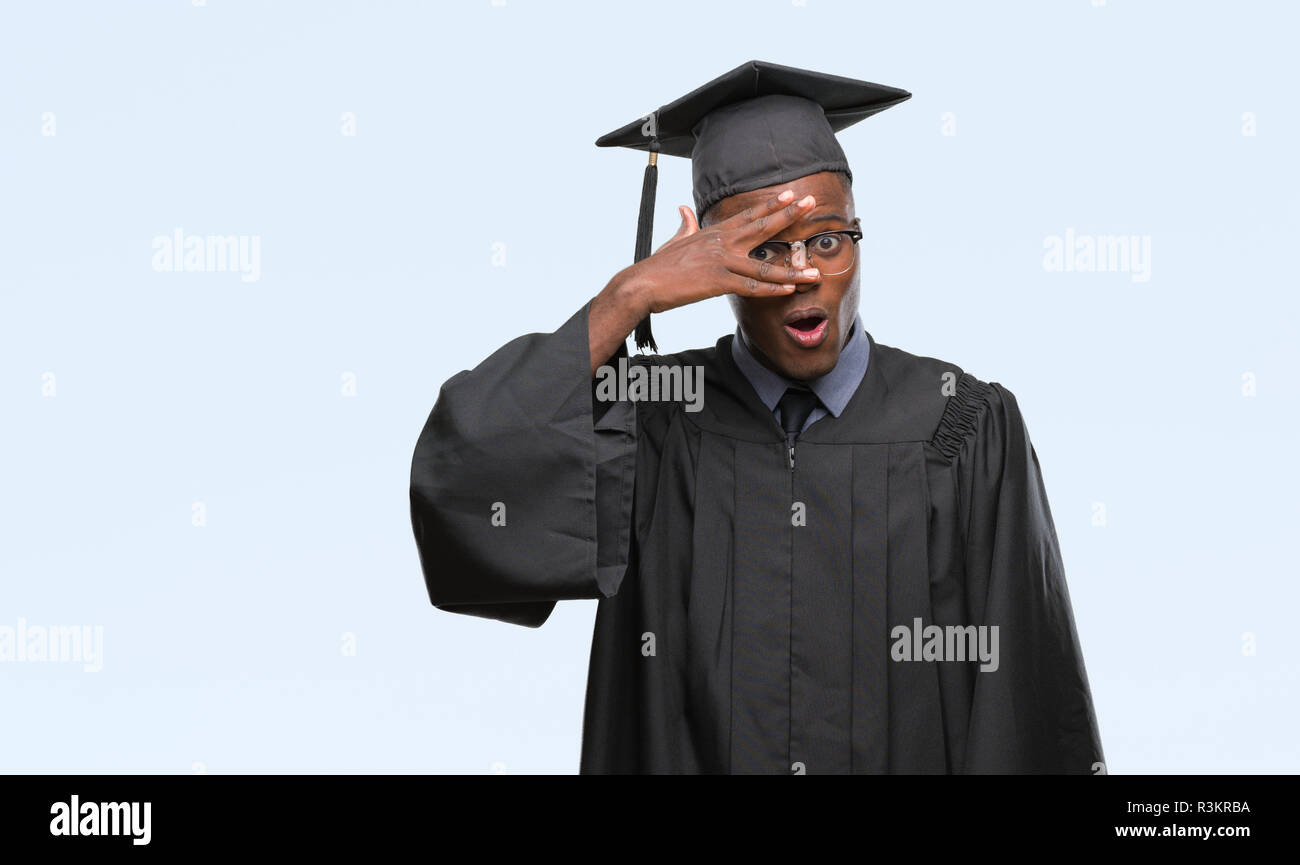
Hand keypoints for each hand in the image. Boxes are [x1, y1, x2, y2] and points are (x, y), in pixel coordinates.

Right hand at [632, 189, 821, 314]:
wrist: (643, 283)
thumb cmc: (658, 266)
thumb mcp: (675, 240)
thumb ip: (685, 225)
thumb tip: (684, 210)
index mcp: (714, 233)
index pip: (748, 215)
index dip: (770, 205)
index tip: (789, 195)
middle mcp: (722, 243)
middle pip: (762, 226)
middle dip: (789, 215)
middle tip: (811, 202)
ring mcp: (722, 261)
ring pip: (765, 266)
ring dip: (792, 271)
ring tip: (814, 273)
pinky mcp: (718, 281)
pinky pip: (751, 286)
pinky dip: (771, 289)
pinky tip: (788, 290)